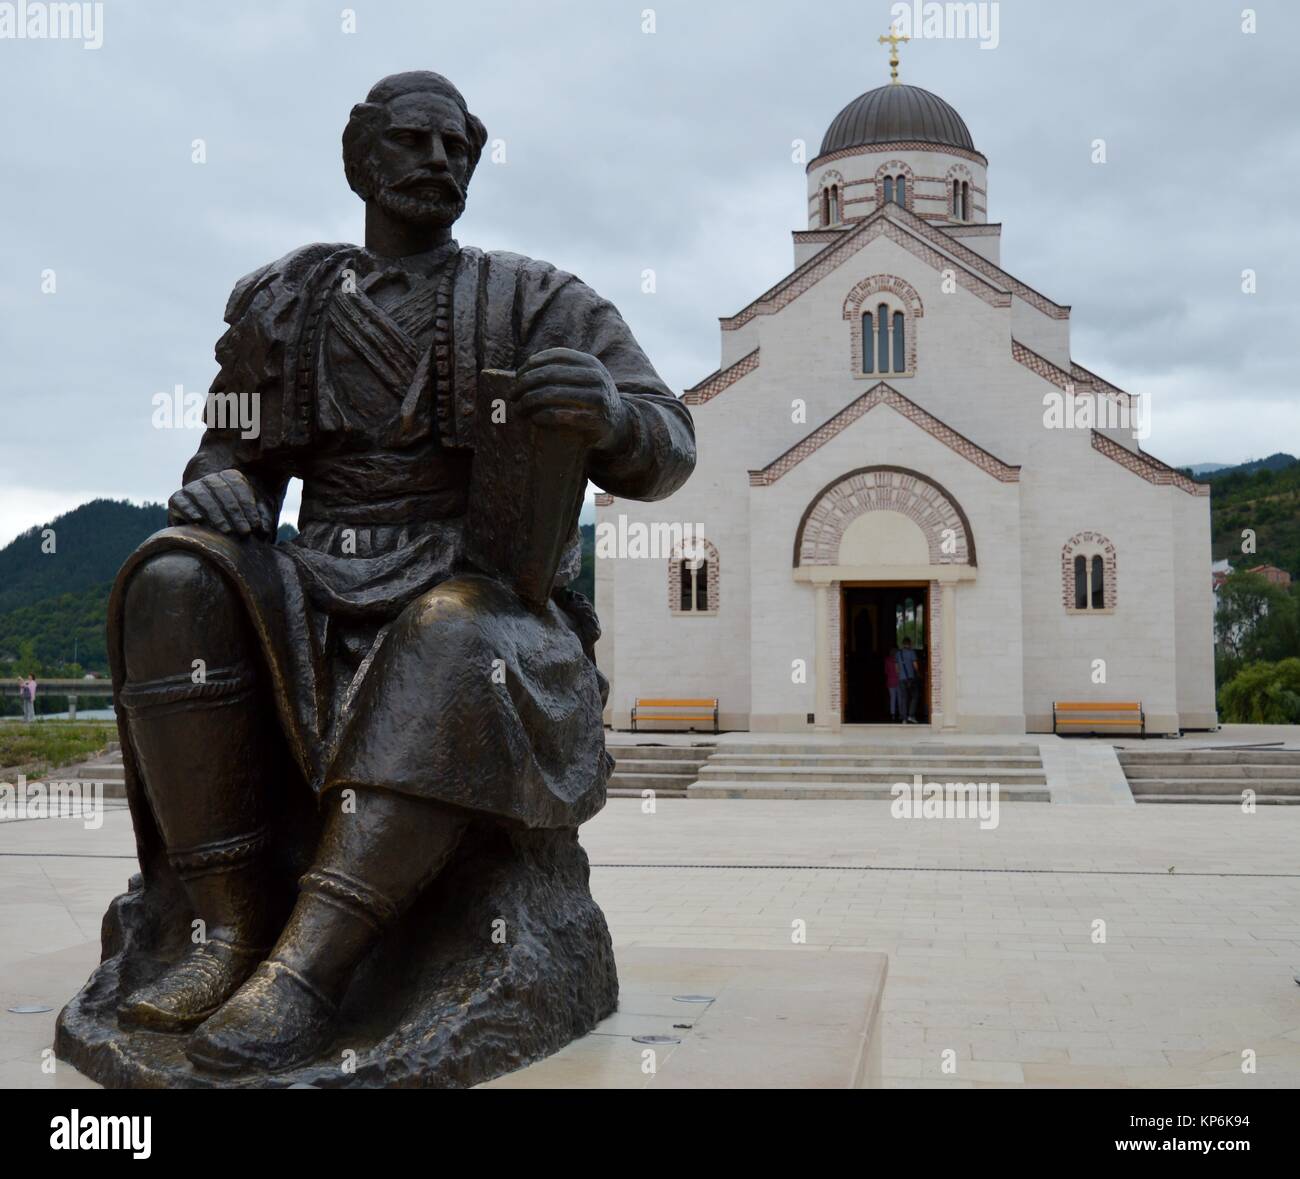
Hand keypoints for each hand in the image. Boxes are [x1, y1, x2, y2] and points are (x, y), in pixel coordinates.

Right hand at [168, 469, 273, 537]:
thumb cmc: (234, 522)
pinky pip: (182, 502)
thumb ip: (261, 519)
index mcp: (230, 477)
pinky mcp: (176, 499)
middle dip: (234, 513)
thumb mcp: (250, 518)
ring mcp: (192, 487)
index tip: (255, 526)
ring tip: (226, 531)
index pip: (240, 488)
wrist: (204, 530)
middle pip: (222, 491)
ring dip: (215, 514)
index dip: (248, 508)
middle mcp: (210, 479)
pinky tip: (199, 521)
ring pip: (203, 497)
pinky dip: (190, 510)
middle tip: (243, 533)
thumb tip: (265, 530)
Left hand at [510, 348, 629, 451]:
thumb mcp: (583, 378)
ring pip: (552, 393)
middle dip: (525, 384)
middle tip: (512, 395)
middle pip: (550, 374)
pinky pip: (560, 415)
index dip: (532, 364)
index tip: (517, 376)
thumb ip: (561, 371)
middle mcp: (595, 377)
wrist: (618, 424)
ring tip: (518, 409)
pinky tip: (534, 418)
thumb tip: (521, 372)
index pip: (555, 356)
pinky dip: (543, 416)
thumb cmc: (590, 399)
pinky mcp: (594, 420)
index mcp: (590, 363)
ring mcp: (597, 398)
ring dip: (529, 402)